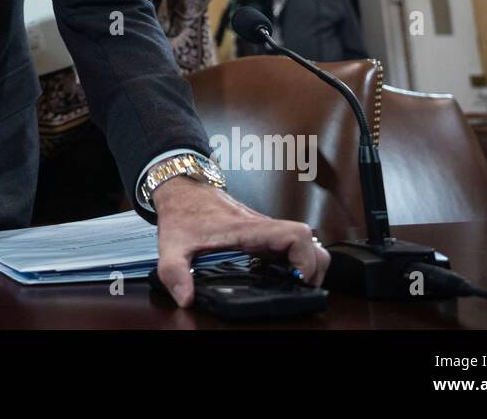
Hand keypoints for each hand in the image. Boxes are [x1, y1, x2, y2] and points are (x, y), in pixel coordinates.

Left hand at [152, 176, 329, 307]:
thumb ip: (174, 272)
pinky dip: (293, 260)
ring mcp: (263, 229)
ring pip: (302, 241)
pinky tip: (277, 276)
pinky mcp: (260, 233)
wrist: (181, 188)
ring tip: (292, 285)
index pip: (295, 234)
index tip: (299, 280)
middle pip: (309, 240)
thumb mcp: (172, 245)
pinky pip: (288, 244)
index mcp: (248, 229)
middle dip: (314, 266)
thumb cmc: (181, 212)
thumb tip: (185, 298)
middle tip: (300, 288)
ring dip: (306, 262)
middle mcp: (261, 227)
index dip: (306, 258)